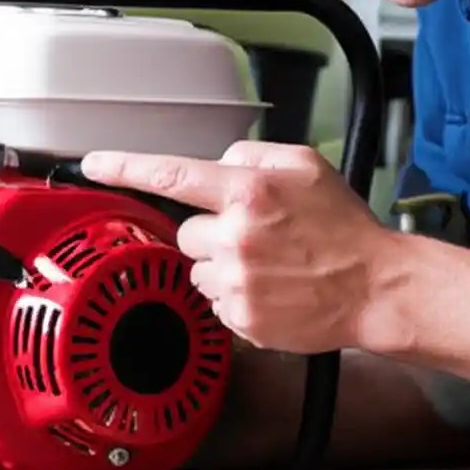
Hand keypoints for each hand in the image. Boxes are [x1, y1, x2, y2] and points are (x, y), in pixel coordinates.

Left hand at [81, 140, 394, 353]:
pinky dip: (236, 296)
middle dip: (211, 232)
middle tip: (255, 237)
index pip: (171, 173)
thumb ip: (252, 153)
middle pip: (185, 231)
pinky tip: (271, 289)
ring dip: (222, 266)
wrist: (375, 286)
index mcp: (248, 190)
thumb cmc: (344, 227)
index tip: (94, 164)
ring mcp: (236, 280)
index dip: (125, 166)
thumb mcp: (306, 165)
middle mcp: (235, 235)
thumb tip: (217, 160)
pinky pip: (215, 301)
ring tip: (269, 265)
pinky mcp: (241, 316)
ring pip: (197, 269)